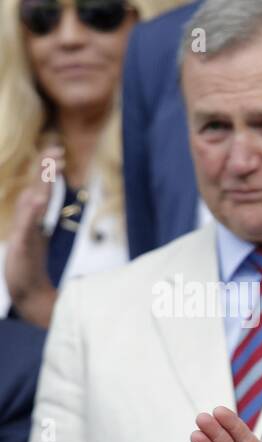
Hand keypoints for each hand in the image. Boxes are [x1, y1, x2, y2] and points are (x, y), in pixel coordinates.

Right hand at [3, 145, 60, 327]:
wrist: (26, 290)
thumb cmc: (29, 265)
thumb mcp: (35, 238)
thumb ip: (36, 218)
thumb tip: (41, 199)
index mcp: (31, 218)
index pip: (40, 188)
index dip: (47, 170)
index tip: (59, 152)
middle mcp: (26, 221)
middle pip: (35, 189)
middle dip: (45, 168)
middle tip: (56, 148)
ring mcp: (22, 232)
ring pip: (31, 202)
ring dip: (41, 184)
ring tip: (50, 167)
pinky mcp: (19, 245)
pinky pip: (26, 226)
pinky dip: (32, 212)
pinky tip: (38, 200)